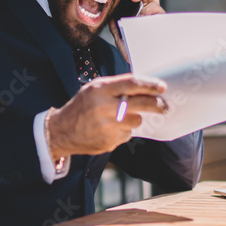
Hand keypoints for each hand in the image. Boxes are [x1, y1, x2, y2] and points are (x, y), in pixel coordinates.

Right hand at [48, 74, 166, 157]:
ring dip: (133, 119)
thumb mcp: (93, 90)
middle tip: (164, 106)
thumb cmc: (81, 107)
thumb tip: (144, 88)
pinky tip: (109, 130)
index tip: (162, 87)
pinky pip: (127, 135)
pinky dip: (122, 132)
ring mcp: (107, 126)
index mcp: (100, 90)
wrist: (61, 132)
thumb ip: (115, 87)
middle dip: (156, 105)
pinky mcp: (108, 142)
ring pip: (135, 121)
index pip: (131, 84)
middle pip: (140, 104)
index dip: (149, 85)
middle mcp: (104, 107)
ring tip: (118, 118)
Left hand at [109, 0, 163, 63]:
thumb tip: (110, 18)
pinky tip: (144, 13)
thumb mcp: (120, 38)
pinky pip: (158, 8)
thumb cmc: (132, 51)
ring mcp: (154, 14)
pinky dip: (151, 7)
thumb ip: (115, 28)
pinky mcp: (160, 20)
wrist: (142, 62)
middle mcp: (146, 11)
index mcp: (137, 12)